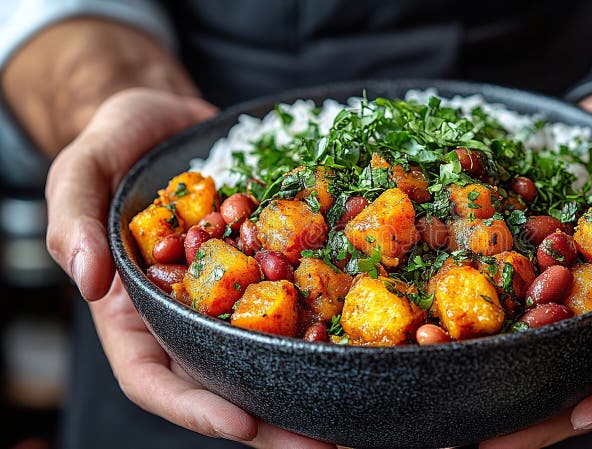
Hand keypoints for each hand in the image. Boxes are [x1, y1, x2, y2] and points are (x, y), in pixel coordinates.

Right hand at [46, 88, 334, 447]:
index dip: (196, 409)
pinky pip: (298, 299)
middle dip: (272, 423)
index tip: (243, 425)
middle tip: (324, 445)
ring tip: (356, 418)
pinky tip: (366, 342)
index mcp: (135, 312)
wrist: (167, 118)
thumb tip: (87, 280)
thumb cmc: (113, 146)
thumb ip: (72, 222)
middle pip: (226, 383)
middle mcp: (188, 315)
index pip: (157, 379)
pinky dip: (329, 323)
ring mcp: (232, 294)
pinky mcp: (268, 267)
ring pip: (269, 354)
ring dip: (311, 389)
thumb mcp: (78, 174)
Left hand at [482, 85, 591, 447]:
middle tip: (491, 439)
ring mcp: (577, 286)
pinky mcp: (541, 259)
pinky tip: (442, 334)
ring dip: (503, 380)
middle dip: (544, 414)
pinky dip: (485, 319)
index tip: (582, 415)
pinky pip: (513, 294)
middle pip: (586, 373)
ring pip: (543, 347)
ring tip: (454, 406)